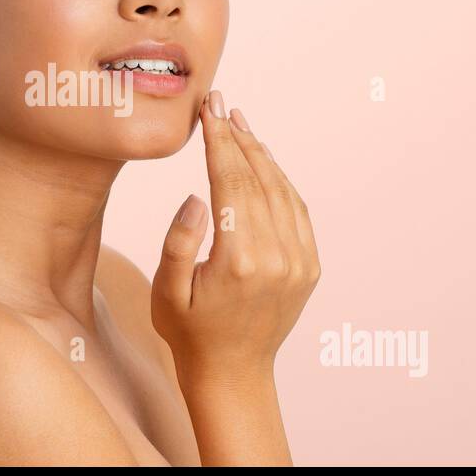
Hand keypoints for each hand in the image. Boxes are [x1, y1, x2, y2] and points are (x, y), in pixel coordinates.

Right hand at [150, 89, 320, 385]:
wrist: (232, 372)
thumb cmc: (188, 331)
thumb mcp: (166, 292)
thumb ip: (178, 244)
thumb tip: (198, 196)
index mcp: (238, 261)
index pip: (229, 182)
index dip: (218, 141)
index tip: (208, 110)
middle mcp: (276, 258)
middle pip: (256, 179)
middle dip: (236, 137)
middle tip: (219, 104)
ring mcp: (298, 262)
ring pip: (281, 190)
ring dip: (260, 153)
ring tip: (238, 123)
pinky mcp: (309, 267)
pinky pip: (296, 210)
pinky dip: (280, 180)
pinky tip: (262, 160)